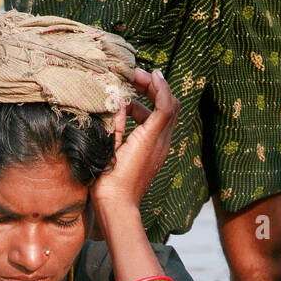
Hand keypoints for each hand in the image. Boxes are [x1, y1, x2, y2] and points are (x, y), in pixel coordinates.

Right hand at [91, 67, 179, 217]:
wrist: (117, 208)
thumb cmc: (110, 182)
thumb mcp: (110, 149)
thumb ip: (117, 123)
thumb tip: (119, 100)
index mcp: (151, 140)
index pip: (166, 104)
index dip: (159, 85)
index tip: (149, 72)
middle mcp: (161, 144)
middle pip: (170, 106)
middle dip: (155, 88)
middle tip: (136, 78)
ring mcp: (160, 150)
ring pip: (165, 115)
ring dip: (151, 100)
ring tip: (129, 93)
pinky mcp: (155, 155)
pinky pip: (158, 127)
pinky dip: (148, 113)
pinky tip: (129, 111)